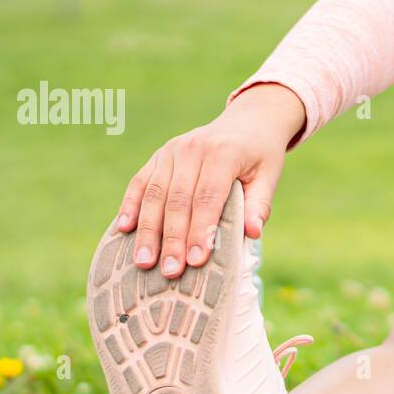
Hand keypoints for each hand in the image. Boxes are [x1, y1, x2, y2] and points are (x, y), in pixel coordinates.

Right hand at [115, 84, 305, 278]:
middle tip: (170, 271)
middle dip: (173, 238)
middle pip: (178, 200)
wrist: (245, 122)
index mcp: (223, 153)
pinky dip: (130, 206)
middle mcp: (192, 149)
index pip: (209, 197)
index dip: (201, 229)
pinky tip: (124, 230)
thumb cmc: (259, 157)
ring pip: (155, 194)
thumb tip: (253, 233)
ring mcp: (171, 151)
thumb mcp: (269, 176)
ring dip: (148, 230)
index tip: (197, 260)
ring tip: (144, 262)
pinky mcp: (158, 156)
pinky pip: (140, 182)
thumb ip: (260, 204)